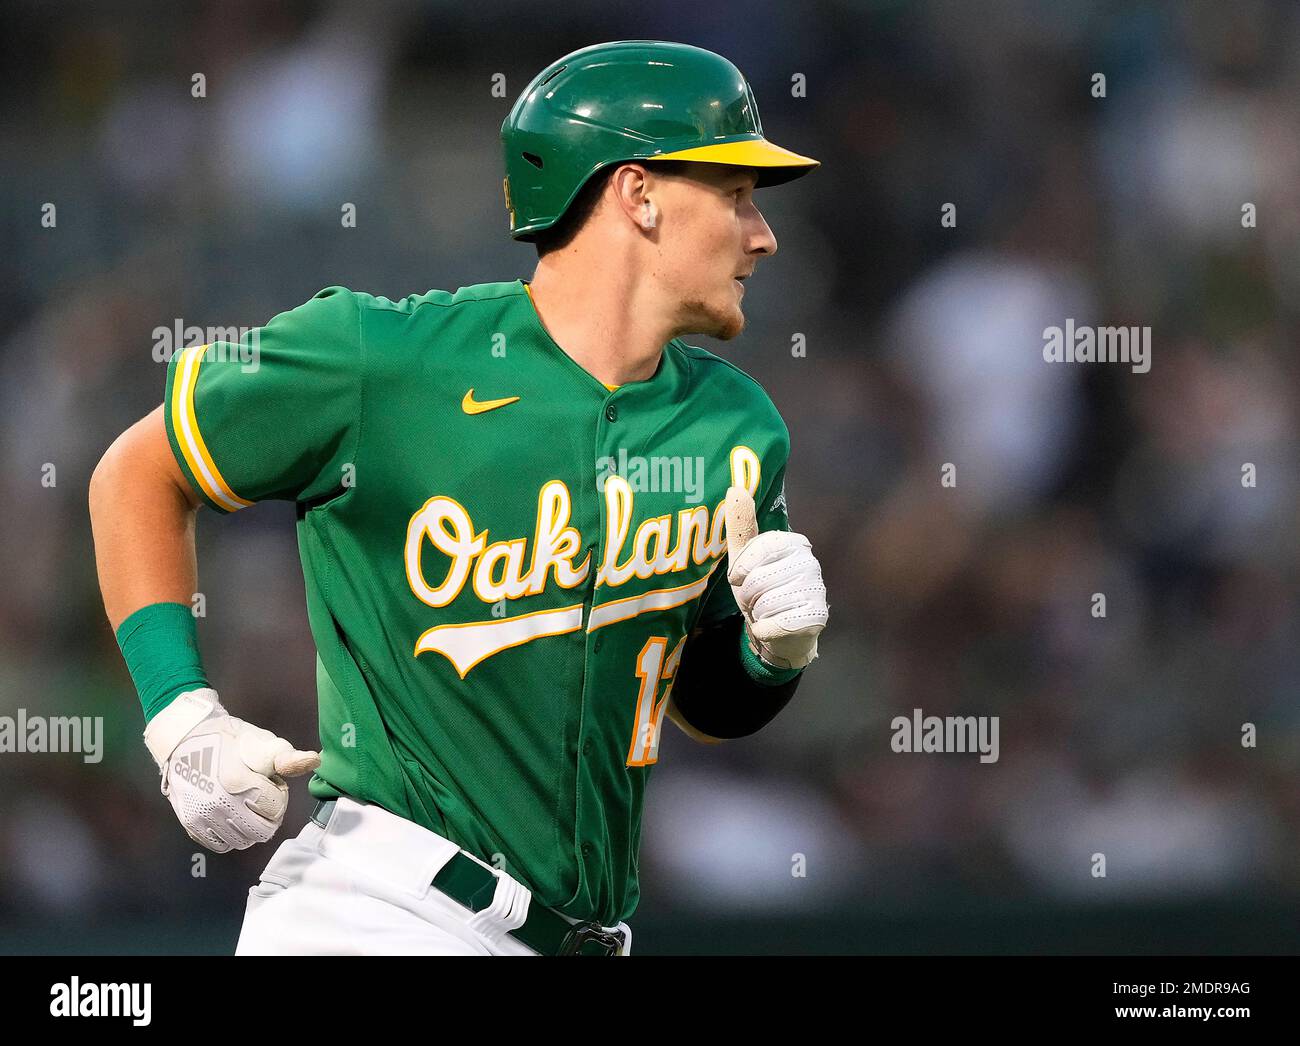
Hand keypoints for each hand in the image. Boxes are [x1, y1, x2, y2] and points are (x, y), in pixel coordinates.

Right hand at [143, 688, 319, 852]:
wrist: (186, 739)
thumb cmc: (229, 741)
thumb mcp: (261, 742)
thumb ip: (287, 758)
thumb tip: (314, 760)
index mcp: (238, 781)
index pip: (275, 808)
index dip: (279, 795)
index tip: (271, 782)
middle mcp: (218, 803)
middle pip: (262, 831)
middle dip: (269, 815)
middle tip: (261, 796)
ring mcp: (202, 816)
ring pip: (243, 841)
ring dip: (250, 826)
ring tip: (243, 802)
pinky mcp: (191, 824)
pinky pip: (221, 845)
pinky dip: (230, 835)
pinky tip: (230, 814)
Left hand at [724, 486, 828, 670]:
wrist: (782, 633)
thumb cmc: (761, 590)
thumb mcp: (744, 558)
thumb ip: (741, 525)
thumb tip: (735, 488)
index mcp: (793, 543)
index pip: (758, 549)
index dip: (742, 568)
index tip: (740, 577)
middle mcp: (810, 563)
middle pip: (758, 580)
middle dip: (748, 594)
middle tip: (755, 597)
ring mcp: (816, 590)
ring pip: (765, 604)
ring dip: (757, 612)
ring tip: (766, 610)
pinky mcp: (816, 617)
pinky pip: (773, 625)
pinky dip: (764, 629)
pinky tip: (773, 626)